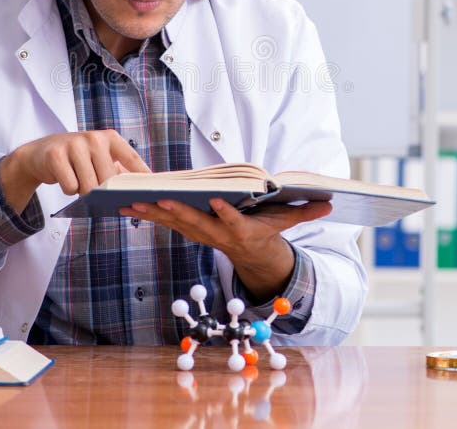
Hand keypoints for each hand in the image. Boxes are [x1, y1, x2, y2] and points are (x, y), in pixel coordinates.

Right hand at [0, 130, 150, 212]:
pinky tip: (65, 178)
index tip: (153, 191)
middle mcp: (94, 138)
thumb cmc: (78, 160)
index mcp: (110, 138)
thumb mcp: (100, 159)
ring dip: (84, 192)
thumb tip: (139, 193)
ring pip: (88, 186)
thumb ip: (118, 172)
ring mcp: (75, 145)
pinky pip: (70, 187)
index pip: (133, 159)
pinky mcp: (56, 155)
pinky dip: (68, 189)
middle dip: (103, 193)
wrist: (41, 153)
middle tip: (96, 192)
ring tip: (79, 181)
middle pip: (108, 180)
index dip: (143, 177)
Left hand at [119, 198, 331, 302]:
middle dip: (176, 211)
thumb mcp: (288, 222)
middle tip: (158, 200)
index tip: (215, 199)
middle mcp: (217, 234)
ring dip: (151, 213)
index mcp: (242, 230)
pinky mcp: (188, 229)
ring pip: (174, 223)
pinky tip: (125, 204)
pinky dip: (146, 213)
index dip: (225, 212)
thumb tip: (330, 203)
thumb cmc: (268, 230)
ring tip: (129, 201)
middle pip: (195, 223)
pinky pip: (165, 221)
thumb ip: (305, 212)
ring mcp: (200, 233)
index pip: (232, 221)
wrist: (252, 256)